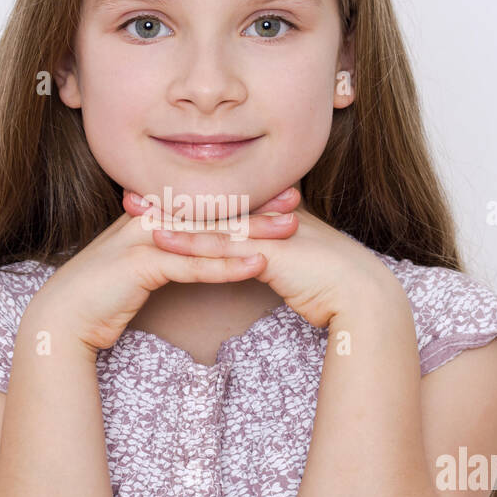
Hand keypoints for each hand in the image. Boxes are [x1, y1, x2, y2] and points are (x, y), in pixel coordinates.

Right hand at [30, 188, 298, 356]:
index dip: (243, 199)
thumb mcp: (140, 270)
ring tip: (289, 232)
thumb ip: (166, 256)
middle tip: (296, 203)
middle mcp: (148, 219)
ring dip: (251, 232)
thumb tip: (195, 255)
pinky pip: (192, 263)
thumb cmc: (102, 298)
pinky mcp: (141, 263)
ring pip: (207, 232)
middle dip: (256, 205)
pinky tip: (257, 265)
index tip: (279, 198)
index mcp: (149, 216)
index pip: (204, 204)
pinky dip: (226, 265)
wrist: (62, 318)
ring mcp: (143, 238)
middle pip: (211, 210)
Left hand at [126, 188, 399, 330]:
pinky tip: (161, 242)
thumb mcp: (300, 268)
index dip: (189, 200)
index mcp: (276, 214)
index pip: (225, 203)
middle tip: (131, 196)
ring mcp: (270, 230)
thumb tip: (258, 264)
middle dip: (170, 199)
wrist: (365, 300)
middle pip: (212, 203)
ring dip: (171, 216)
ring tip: (133, 212)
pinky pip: (223, 245)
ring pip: (212, 219)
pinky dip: (190, 242)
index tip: (155, 199)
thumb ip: (276, 259)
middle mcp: (271, 215)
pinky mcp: (270, 251)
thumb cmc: (335, 289)